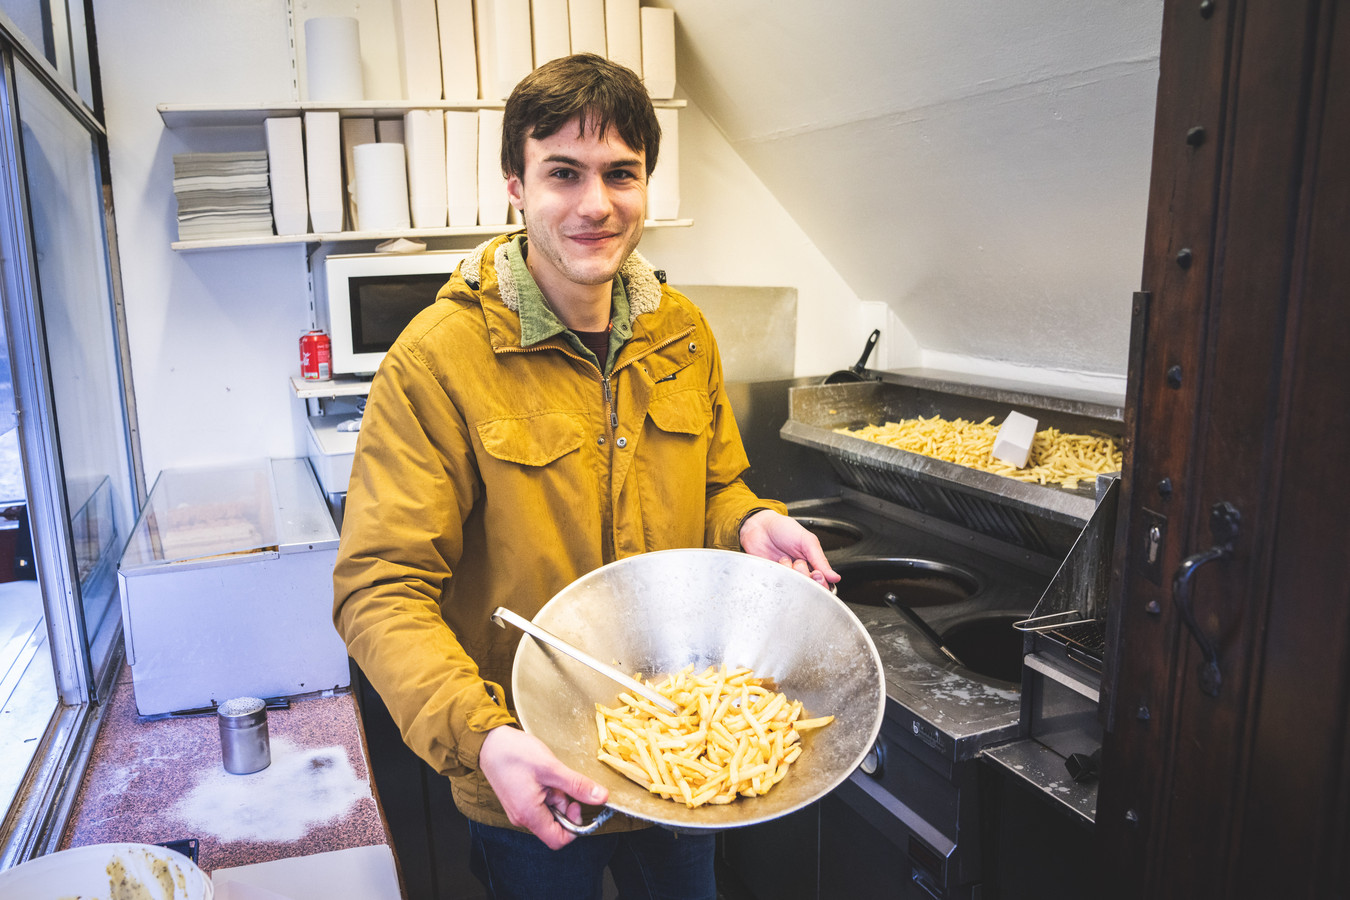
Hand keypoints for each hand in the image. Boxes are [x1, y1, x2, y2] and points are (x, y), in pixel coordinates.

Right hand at [478, 725, 607, 849]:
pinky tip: (542, 774)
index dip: (574, 826)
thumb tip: (602, 797)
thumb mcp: (551, 768)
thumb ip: (577, 786)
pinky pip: (539, 804)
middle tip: (561, 782)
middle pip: (555, 825)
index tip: (576, 802)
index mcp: (529, 815)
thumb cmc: (515, 754)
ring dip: (556, 796)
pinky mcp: (518, 800)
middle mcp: (522, 818)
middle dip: (565, 804)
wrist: (489, 742)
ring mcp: (519, 810)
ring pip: (548, 812)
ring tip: (549, 774)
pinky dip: (547, 791)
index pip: (559, 840)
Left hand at [739, 510, 839, 586]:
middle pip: (809, 588)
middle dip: (803, 575)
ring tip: (784, 559)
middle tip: (798, 562)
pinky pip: (777, 587)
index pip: (823, 583)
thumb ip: (820, 559)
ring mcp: (786, 577)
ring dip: (789, 573)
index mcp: (812, 564)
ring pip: (793, 588)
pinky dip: (777, 577)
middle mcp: (800, 573)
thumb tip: (835, 576)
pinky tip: (776, 565)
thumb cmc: (783, 529)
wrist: (759, 526)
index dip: (820, 582)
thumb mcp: (807, 540)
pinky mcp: (772, 579)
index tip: (815, 573)